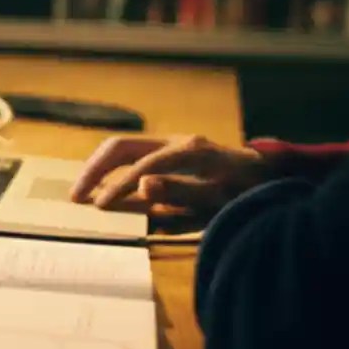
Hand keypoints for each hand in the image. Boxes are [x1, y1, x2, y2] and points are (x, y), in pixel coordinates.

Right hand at [70, 135, 269, 214]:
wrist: (273, 178)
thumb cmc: (248, 193)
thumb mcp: (219, 198)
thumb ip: (180, 192)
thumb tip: (141, 186)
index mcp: (187, 150)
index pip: (139, 166)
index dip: (116, 187)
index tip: (98, 208)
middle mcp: (175, 140)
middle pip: (120, 146)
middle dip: (94, 169)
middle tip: (75, 195)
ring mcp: (172, 143)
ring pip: (122, 147)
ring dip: (98, 168)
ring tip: (81, 192)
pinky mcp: (170, 150)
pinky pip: (132, 155)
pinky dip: (112, 170)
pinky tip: (103, 188)